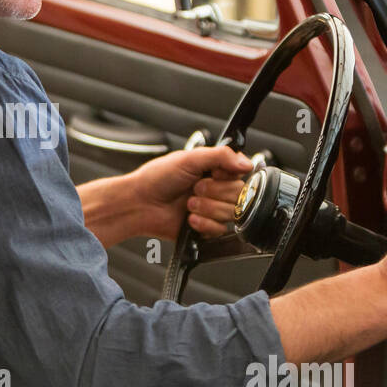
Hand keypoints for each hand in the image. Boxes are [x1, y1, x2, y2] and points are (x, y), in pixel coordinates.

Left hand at [127, 145, 253, 240]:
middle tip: (195, 189)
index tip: (212, 174)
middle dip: (214, 192)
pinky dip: (203, 224)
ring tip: (188, 204)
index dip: (227, 176)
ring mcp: (211, 210)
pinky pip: (219, 230)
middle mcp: (215, 190)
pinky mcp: (206, 229)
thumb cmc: (157, 178)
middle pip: (238, 195)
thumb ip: (221, 156)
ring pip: (230, 213)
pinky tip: (189, 218)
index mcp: (213, 170)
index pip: (240, 174)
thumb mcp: (189, 158)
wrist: (139, 204)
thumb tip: (247, 163)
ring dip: (207, 208)